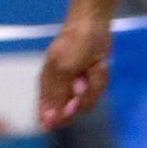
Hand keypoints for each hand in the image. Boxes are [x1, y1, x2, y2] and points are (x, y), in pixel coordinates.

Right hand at [38, 14, 110, 129]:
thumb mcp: (64, 70)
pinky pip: (97, 91)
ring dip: (92, 86)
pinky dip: (99, 80)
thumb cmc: (74, 44)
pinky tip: (98, 67)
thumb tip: (48, 122)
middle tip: (81, 80)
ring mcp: (78, 88)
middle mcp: (62, 91)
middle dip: (81, 97)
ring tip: (89, 69)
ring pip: (88, 103)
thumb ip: (57, 97)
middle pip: (72, 113)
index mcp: (47, 88)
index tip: (70, 104)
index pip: (47, 116)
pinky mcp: (93, 82)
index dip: (59, 117)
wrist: (93, 25)